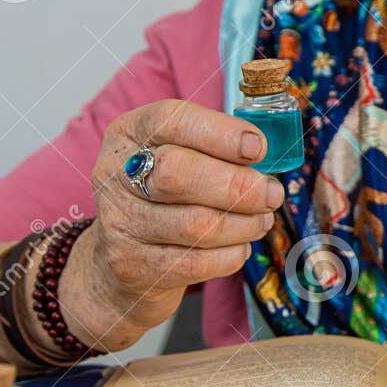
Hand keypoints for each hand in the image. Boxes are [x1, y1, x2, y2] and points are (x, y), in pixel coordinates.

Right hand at [59, 99, 284, 351]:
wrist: (119, 263)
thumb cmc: (165, 198)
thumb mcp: (178, 157)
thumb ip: (215, 148)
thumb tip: (265, 151)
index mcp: (130, 133)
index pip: (171, 120)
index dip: (220, 133)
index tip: (259, 148)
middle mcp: (115, 174)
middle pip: (178, 173)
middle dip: (238, 184)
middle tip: (271, 193)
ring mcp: (119, 222)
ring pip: (195, 224)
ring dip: (243, 223)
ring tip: (261, 220)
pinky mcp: (131, 265)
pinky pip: (196, 262)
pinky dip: (230, 255)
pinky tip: (239, 246)